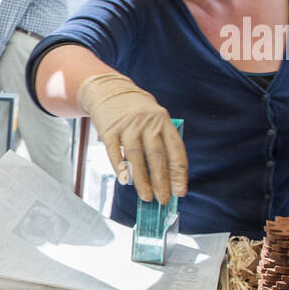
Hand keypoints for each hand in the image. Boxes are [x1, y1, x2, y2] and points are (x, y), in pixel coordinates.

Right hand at [76, 71, 187, 204]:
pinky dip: (120, 168)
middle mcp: (147, 123)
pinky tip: (125, 182)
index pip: (175, 150)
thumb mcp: (155, 117)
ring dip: (142, 180)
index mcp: (163, 121)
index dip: (179, 173)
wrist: (109, 90)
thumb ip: (162, 141)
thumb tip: (166, 176)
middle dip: (162, 181)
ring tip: (146, 196)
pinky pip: (115, 153)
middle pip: (157, 157)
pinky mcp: (109, 130)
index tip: (180, 191)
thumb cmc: (136, 110)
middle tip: (163, 199)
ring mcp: (127, 126)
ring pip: (136, 158)